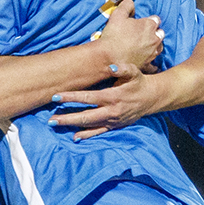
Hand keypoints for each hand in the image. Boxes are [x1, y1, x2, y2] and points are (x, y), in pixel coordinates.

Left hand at [48, 61, 168, 139]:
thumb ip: (122, 68)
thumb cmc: (139, 82)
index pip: (88, 97)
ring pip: (89, 125)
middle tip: (50, 119)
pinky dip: (87, 135)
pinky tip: (74, 138)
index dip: (71, 97)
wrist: (152, 97)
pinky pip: (99, 132)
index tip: (56, 97)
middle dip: (67, 118)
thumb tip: (110, 66)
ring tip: (55, 125)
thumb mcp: (133, 72)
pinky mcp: (115, 126)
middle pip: (85, 116)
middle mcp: (111, 111)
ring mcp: (112, 120)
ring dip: (72, 126)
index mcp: (113, 96)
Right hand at [98, 0, 163, 69]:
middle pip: (160, 33)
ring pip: (159, 47)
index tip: (140, 23)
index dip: (148, 20)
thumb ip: (127, 5)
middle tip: (143, 34)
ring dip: (154, 46)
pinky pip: (154, 65)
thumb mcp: (117, 14)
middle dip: (154, 32)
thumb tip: (131, 4)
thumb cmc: (113, 35)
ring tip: (145, 46)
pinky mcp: (147, 65)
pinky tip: (147, 61)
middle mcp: (154, 39)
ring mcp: (152, 53)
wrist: (108, 57)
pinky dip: (152, 63)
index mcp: (149, 25)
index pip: (155, 19)